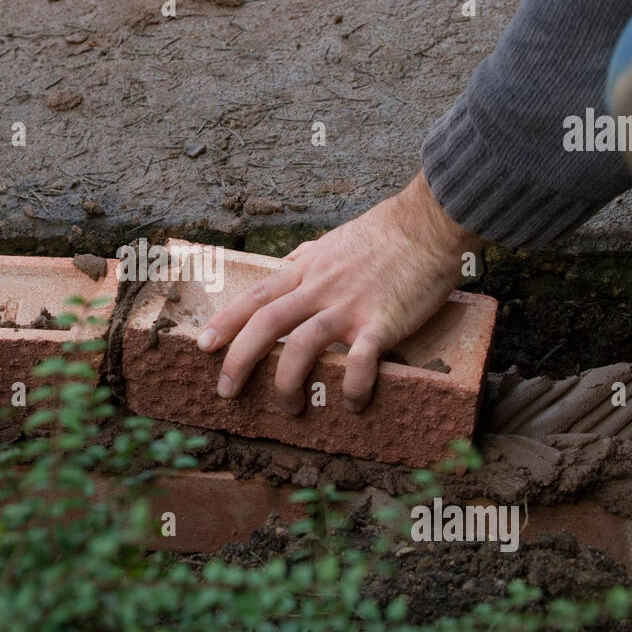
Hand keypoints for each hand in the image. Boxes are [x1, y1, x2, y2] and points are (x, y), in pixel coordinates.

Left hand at [197, 171, 482, 412]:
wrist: (428, 223)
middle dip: (239, 359)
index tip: (203, 344)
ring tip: (288, 408)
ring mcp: (349, 305)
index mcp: (306, 270)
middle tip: (225, 390)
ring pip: (302, 345)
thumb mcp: (333, 241)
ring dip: (287, 382)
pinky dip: (351, 385)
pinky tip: (351, 403)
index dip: (226, 322)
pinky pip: (359, 361)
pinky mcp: (382, 322)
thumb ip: (309, 258)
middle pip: (266, 323)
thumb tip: (290, 264)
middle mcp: (319, 288)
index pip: (256, 297)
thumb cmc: (384, 233)